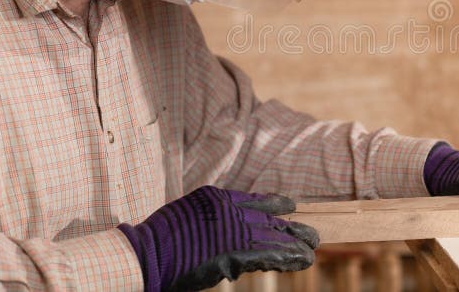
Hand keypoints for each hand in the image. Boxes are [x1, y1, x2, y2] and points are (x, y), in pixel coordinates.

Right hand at [118, 186, 317, 291]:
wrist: (146, 254)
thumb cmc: (161, 238)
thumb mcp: (191, 214)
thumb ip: (215, 217)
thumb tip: (234, 230)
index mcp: (219, 197)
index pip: (258, 199)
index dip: (278, 205)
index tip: (292, 208)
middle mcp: (231, 210)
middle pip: (272, 218)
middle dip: (294, 228)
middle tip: (312, 235)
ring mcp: (234, 230)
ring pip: (275, 236)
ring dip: (296, 246)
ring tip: (311, 251)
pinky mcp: (236, 252)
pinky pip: (270, 254)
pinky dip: (288, 258)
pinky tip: (302, 260)